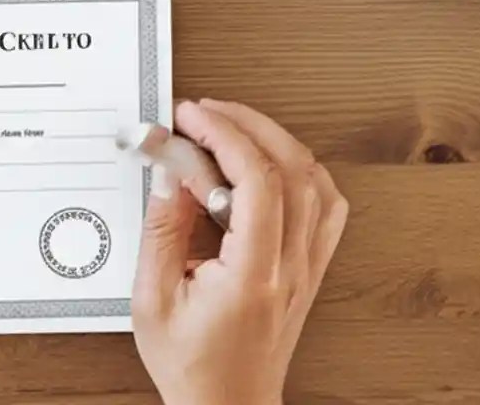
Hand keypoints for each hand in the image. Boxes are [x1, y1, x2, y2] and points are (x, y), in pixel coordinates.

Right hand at [132, 101, 348, 404]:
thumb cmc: (192, 367)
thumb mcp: (153, 301)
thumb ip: (162, 232)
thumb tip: (169, 173)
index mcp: (253, 275)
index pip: (256, 181)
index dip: (224, 135)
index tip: (190, 118)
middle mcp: (291, 267)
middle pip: (292, 168)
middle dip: (245, 124)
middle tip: (204, 112)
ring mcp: (308, 267)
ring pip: (316, 181)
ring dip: (274, 141)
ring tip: (231, 129)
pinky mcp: (311, 268)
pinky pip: (326, 205)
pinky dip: (301, 171)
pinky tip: (270, 165)